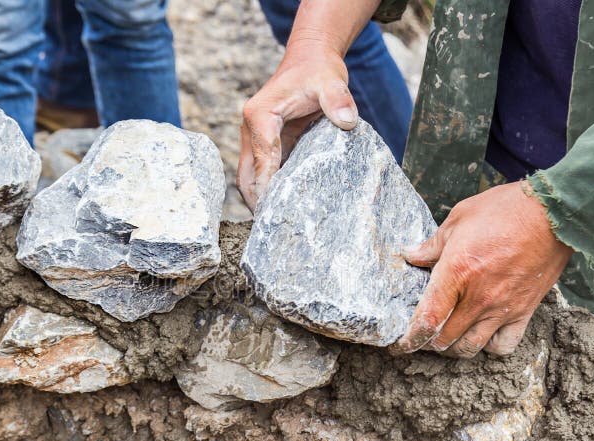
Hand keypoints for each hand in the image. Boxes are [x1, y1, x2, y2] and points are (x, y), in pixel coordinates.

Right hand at [237, 45, 358, 211]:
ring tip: (278, 227)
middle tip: (274, 229)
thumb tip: (347, 122)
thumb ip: (338, 100)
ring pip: (251, 176)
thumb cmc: (318, 70)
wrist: (311, 58)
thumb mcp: (330, 81)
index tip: (276, 211)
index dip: (268, 186)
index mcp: (260, 116)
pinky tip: (287, 208)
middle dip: (257, 202)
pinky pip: (266, 171)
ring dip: (262, 199)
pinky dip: (272, 190)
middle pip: (247, 175)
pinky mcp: (269, 144)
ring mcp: (258, 138)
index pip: (262, 159)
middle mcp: (252, 129)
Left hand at [391, 181, 572, 357]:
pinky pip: (504, 345)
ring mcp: (502, 308)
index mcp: (456, 273)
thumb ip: (433, 245)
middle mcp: (477, 298)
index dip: (410, 337)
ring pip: (471, 347)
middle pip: (445, 339)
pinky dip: (489, 347)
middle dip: (428, 342)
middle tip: (422, 336)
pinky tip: (482, 335)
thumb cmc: (505, 210)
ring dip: (454, 347)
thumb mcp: (459, 218)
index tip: (402, 344)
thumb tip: (410, 255)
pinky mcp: (524, 312)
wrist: (553, 214)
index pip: (427, 319)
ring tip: (447, 338)